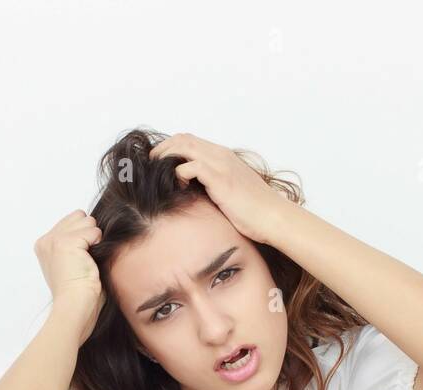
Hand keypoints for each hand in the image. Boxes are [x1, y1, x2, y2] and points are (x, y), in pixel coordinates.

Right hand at [34, 209, 102, 305]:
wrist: (75, 305)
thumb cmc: (77, 292)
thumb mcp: (70, 263)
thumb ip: (74, 243)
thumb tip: (92, 229)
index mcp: (44, 245)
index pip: (72, 220)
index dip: (84, 235)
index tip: (81, 258)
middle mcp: (47, 240)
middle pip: (80, 216)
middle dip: (89, 234)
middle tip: (86, 259)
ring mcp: (55, 239)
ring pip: (88, 221)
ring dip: (94, 240)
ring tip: (88, 260)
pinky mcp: (67, 242)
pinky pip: (94, 232)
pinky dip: (98, 245)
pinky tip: (90, 261)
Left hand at [149, 133, 291, 245]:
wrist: (272, 217)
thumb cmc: (255, 211)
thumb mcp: (230, 194)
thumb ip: (214, 187)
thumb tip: (195, 194)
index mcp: (223, 157)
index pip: (191, 141)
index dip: (171, 148)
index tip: (158, 163)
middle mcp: (221, 155)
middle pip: (183, 139)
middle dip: (162, 149)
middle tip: (149, 165)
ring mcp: (220, 164)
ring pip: (183, 147)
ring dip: (165, 157)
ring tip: (155, 173)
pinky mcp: (219, 178)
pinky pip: (188, 167)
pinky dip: (177, 174)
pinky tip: (177, 187)